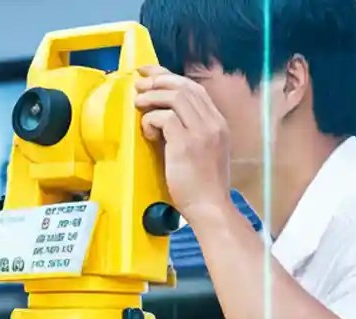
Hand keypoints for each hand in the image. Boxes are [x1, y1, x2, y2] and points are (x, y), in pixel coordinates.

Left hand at [134, 65, 234, 224]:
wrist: (209, 207)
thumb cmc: (202, 186)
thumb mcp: (202, 152)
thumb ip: (190, 132)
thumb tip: (163, 116)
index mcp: (218, 124)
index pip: (195, 89)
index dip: (171, 77)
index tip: (151, 74)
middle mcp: (213, 123)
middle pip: (185, 87)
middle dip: (159, 80)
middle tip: (139, 84)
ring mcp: (202, 132)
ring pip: (175, 97)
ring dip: (152, 97)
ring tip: (138, 104)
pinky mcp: (186, 144)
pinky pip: (164, 118)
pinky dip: (151, 120)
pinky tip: (147, 133)